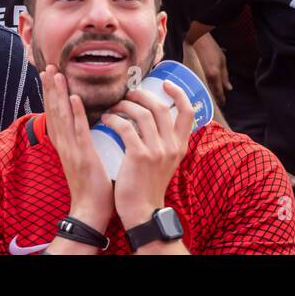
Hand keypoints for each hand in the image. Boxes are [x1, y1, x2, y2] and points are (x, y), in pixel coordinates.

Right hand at [41, 65, 112, 234]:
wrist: (91, 211)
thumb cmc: (91, 186)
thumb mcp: (83, 158)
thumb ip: (81, 141)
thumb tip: (83, 125)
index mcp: (64, 144)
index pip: (55, 114)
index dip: (51, 94)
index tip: (50, 74)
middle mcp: (64, 144)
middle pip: (54, 111)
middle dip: (51, 88)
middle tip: (48, 66)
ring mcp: (72, 150)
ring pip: (63, 117)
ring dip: (59, 94)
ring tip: (57, 74)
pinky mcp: (84, 156)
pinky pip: (79, 131)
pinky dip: (76, 113)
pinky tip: (75, 98)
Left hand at [107, 81, 194, 229]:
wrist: (142, 212)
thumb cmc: (148, 186)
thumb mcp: (166, 163)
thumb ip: (165, 143)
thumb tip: (154, 120)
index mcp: (180, 146)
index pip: (188, 112)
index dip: (178, 94)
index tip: (165, 83)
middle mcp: (172, 146)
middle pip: (161, 107)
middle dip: (142, 95)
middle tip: (128, 94)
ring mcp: (157, 151)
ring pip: (142, 113)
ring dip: (124, 105)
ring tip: (113, 107)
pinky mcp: (139, 156)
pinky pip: (125, 127)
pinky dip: (114, 119)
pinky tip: (106, 120)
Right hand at [193, 33, 231, 104]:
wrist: (197, 39)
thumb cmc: (210, 48)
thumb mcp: (222, 61)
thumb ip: (225, 76)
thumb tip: (228, 88)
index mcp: (214, 75)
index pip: (218, 92)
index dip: (221, 99)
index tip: (223, 103)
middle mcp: (204, 78)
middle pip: (209, 94)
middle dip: (213, 99)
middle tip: (216, 104)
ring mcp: (196, 76)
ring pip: (201, 90)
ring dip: (205, 95)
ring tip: (208, 99)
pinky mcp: (189, 74)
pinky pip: (196, 84)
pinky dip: (199, 88)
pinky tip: (200, 89)